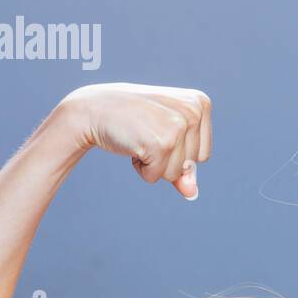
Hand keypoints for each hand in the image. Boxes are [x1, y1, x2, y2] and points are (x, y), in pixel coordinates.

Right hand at [59, 83, 211, 199]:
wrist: (93, 108)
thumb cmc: (133, 121)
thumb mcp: (165, 137)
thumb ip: (184, 167)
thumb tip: (192, 194)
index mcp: (201, 103)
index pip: (204, 154)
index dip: (179, 153)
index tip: (159, 130)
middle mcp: (193, 112)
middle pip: (191, 165)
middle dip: (166, 159)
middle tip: (146, 133)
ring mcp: (178, 126)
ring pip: (175, 174)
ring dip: (154, 165)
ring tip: (139, 138)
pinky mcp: (161, 143)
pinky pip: (157, 177)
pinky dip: (142, 169)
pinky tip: (132, 145)